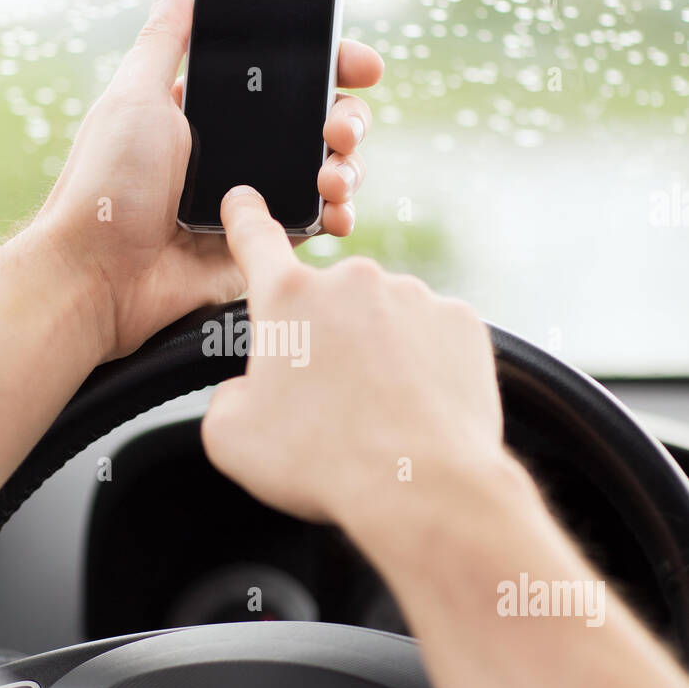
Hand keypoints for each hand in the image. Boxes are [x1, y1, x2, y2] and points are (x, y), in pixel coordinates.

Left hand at [37, 0, 383, 360]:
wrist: (99, 276)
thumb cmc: (105, 185)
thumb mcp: (133, 97)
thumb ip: (163, 40)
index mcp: (207, 110)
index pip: (283, 76)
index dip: (330, 65)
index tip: (360, 63)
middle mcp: (236, 149)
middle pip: (318, 120)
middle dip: (347, 117)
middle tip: (339, 128)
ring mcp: (254, 197)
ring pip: (327, 170)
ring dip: (349, 166)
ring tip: (334, 176)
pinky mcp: (262, 242)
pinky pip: (316, 222)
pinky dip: (337, 214)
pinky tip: (336, 212)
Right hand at [201, 186, 507, 544]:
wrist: (422, 486)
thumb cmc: (322, 463)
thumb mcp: (231, 436)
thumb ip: (227, 394)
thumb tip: (249, 388)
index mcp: (289, 298)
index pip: (255, 240)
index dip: (245, 219)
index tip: (244, 200)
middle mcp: (353, 281)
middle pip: (327, 302)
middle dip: (323, 340)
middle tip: (327, 402)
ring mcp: (414, 297)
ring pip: (383, 319)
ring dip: (375, 353)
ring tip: (376, 414)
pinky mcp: (461, 322)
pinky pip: (430, 336)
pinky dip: (421, 365)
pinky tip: (415, 408)